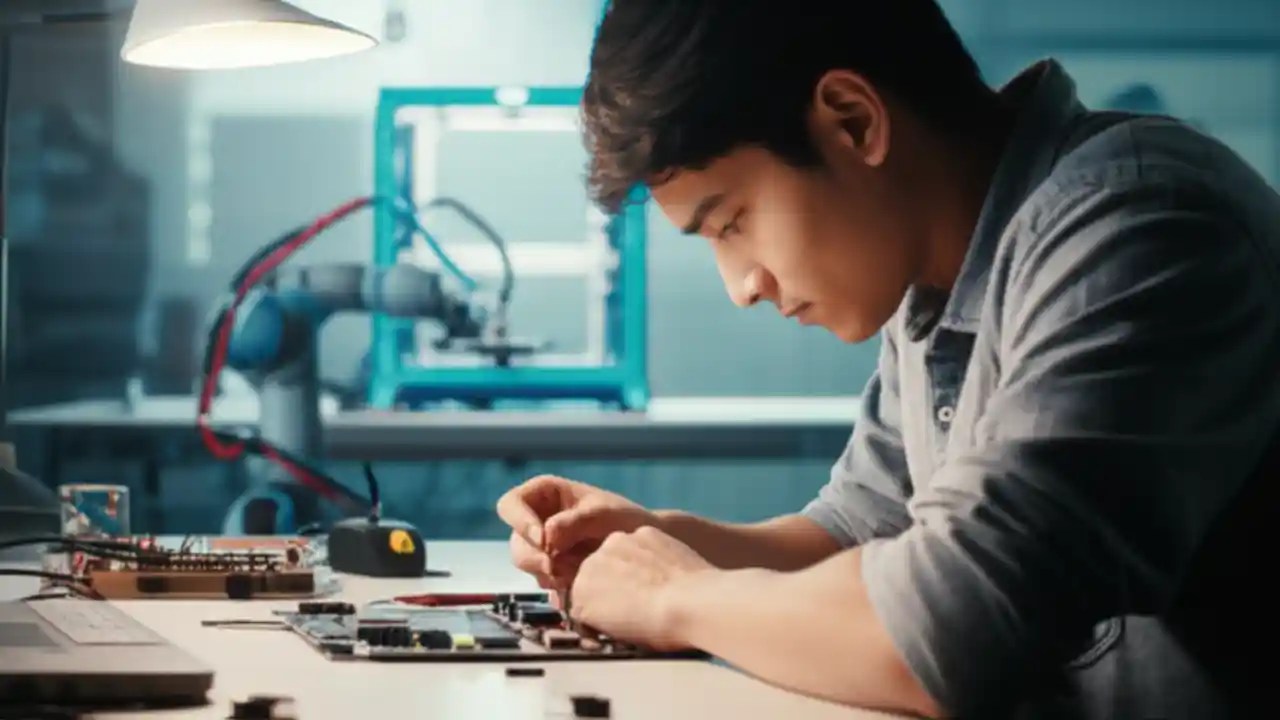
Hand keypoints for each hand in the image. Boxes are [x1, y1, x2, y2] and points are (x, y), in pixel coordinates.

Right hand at [496, 475, 657, 590]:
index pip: (511, 504)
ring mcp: (543, 546)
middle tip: (556, 569)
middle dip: (534, 557)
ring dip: (547, 572)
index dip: (519, 522)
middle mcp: (537, 519)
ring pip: (528, 564)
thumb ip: (575, 522)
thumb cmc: (625, 519)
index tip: (542, 540)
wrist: (645, 546)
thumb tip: (546, 535)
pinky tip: (580, 582)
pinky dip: (558, 584)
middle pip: (517, 540)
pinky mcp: (553, 569)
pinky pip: (544, 580)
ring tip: (577, 574)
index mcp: (544, 494)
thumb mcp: (603, 514)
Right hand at [568, 526, 714, 650]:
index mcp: (580, 595)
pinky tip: (666, 570)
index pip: (581, 599)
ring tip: (656, 585)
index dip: (601, 609)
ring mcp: (617, 544)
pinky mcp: (642, 532)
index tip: (618, 617)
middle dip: (612, 584)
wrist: (693, 604)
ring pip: (618, 554)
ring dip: (630, 565)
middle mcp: (591, 565)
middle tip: (638, 601)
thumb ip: (602, 618)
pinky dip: (650, 552)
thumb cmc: (659, 629)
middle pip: (597, 572)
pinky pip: (641, 542)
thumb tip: (607, 613)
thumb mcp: (617, 636)